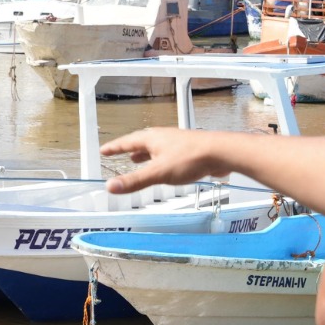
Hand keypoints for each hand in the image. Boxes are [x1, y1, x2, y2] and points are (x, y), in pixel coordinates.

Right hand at [101, 128, 234, 193]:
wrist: (220, 152)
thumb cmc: (190, 158)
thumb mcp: (158, 173)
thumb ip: (135, 181)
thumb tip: (111, 186)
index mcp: (152, 139)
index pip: (127, 142)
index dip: (114, 148)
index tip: (104, 150)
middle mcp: (162, 137)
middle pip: (141, 142)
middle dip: (129, 149)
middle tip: (120, 153)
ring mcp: (176, 142)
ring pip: (155, 147)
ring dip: (145, 154)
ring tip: (137, 160)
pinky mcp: (188, 149)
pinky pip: (168, 153)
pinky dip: (160, 159)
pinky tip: (164, 166)